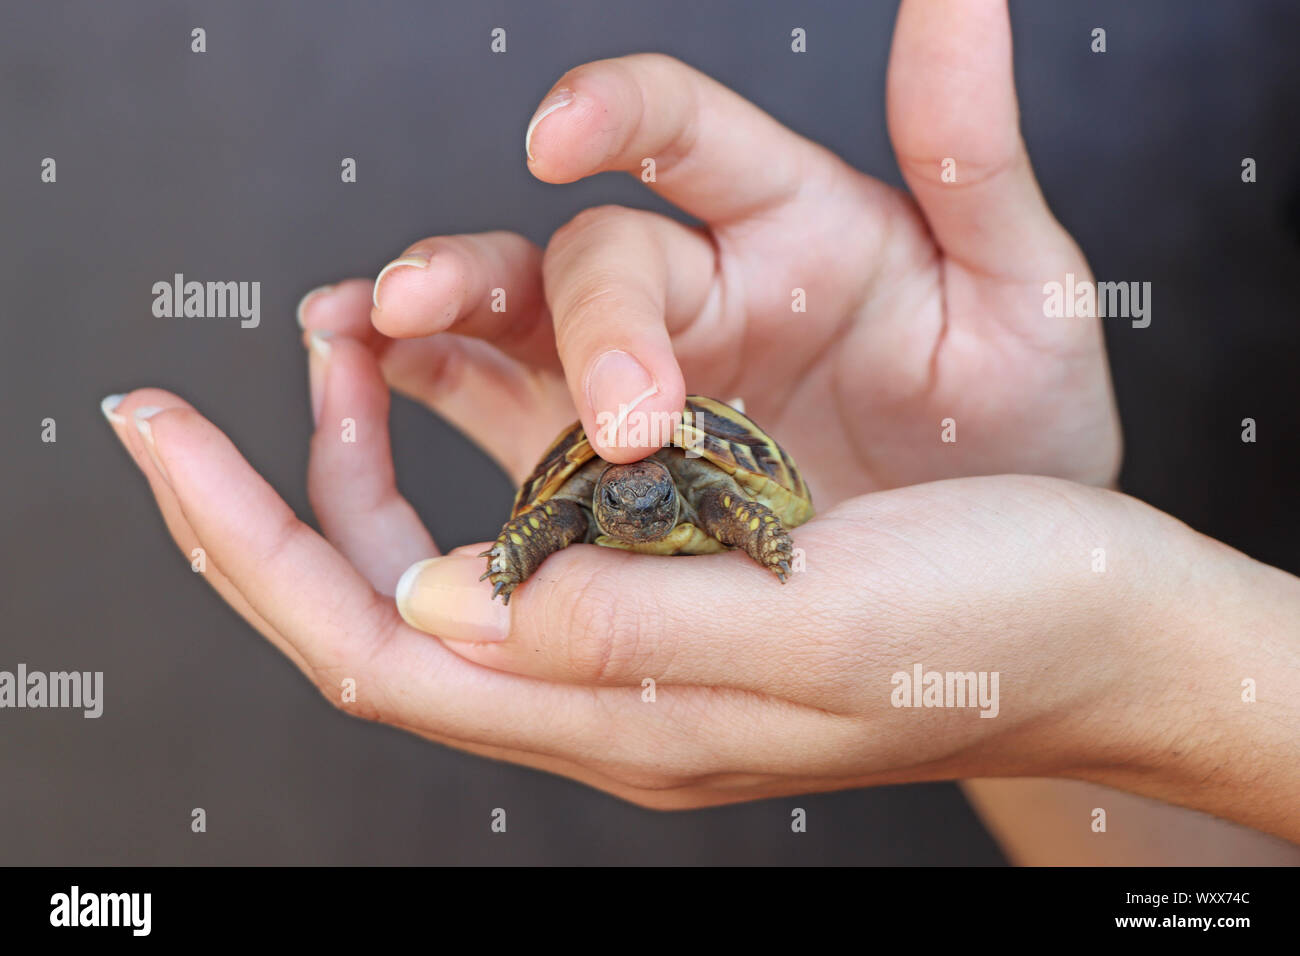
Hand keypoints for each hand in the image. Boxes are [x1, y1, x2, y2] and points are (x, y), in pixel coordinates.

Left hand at [100, 375, 1299, 840]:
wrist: (1110, 632)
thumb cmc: (999, 624)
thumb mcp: (820, 623)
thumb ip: (621, 626)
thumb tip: (434, 602)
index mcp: (632, 712)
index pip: (373, 644)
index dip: (250, 540)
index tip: (163, 436)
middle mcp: (618, 693)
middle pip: (379, 617)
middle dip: (264, 507)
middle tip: (188, 404)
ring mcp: (647, 648)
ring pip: (444, 573)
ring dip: (361, 469)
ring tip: (333, 352)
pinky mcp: (687, 593)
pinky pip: (529, 536)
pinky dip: (469, 458)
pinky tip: (462, 396)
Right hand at [352, 0, 1119, 512]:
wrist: (998, 563)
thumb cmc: (1018, 419)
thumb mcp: (1022, 289)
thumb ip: (970, 150)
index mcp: (793, 221)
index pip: (686, 134)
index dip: (618, 116)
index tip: (562, 132)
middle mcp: (703, 285)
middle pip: (587, 256)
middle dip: (555, 305)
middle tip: (545, 374)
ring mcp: (644, 373)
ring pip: (512, 319)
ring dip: (429, 318)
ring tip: (360, 331)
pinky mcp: (604, 458)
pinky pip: (494, 405)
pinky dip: (418, 389)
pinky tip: (358, 385)